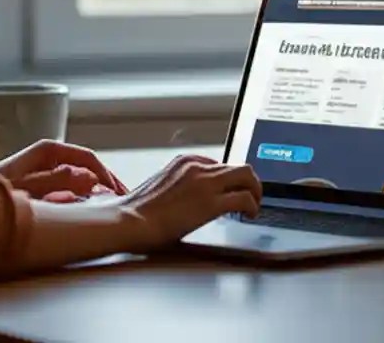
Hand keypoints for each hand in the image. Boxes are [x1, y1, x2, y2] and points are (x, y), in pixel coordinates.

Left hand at [0, 139, 128, 200]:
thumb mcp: (26, 189)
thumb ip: (57, 182)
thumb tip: (89, 177)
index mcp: (48, 151)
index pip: (88, 159)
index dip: (107, 176)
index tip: (120, 195)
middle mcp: (48, 156)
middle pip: (88, 167)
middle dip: (106, 184)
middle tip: (125, 203)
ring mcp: (45, 170)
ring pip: (80, 178)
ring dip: (96, 192)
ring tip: (111, 209)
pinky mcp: (41, 184)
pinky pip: (69, 189)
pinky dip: (83, 198)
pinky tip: (88, 211)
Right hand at [118, 154, 261, 249]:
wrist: (129, 221)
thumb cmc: (137, 212)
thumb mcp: (160, 187)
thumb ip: (178, 186)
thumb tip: (188, 199)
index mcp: (183, 161)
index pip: (218, 164)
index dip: (228, 180)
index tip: (230, 191)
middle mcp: (196, 166)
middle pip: (238, 166)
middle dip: (249, 182)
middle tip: (251, 197)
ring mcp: (205, 182)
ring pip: (246, 176)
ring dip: (255, 192)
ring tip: (253, 207)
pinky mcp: (211, 202)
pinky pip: (244, 198)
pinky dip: (252, 206)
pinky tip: (249, 215)